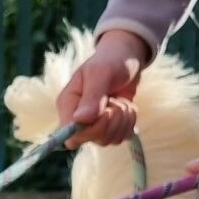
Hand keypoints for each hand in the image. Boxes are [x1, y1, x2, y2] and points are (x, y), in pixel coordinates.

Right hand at [57, 28, 152, 146]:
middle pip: (92, 140)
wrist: (125, 59)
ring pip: (108, 140)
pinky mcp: (109, 127)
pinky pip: (120, 138)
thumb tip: (82, 119)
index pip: (71, 135)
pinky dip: (130, 124)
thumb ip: (92, 96)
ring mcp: (93, 125)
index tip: (106, 112)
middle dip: (112, 123)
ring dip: (123, 121)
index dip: (91, 130)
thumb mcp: (101, 73)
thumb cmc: (110, 61)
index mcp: (68, 105)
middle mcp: (77, 119)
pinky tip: (128, 108)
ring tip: (123, 102)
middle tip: (118, 102)